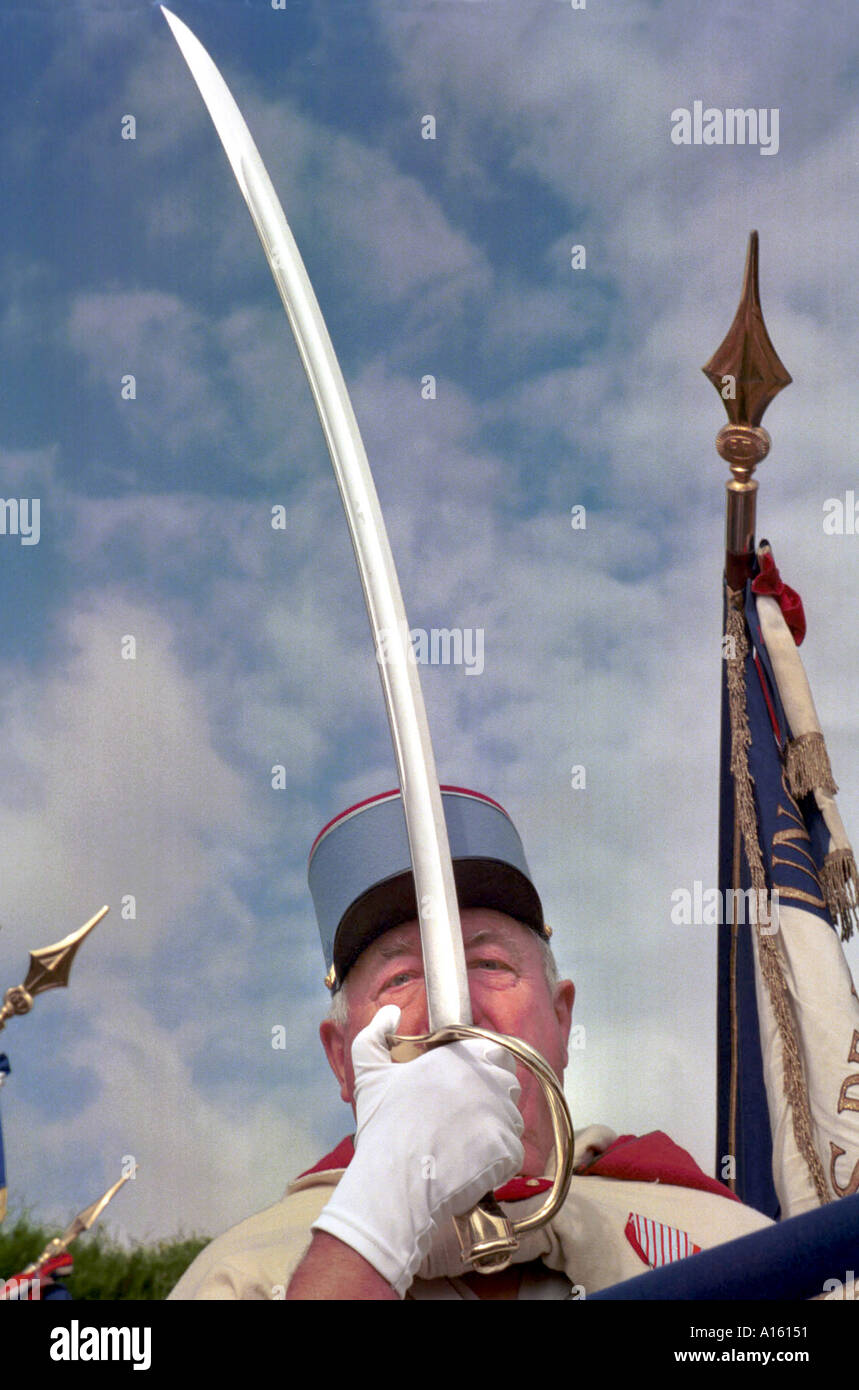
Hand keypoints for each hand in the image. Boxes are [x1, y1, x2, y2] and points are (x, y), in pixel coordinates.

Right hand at [312, 1004, 523, 1295]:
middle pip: (508, 1083)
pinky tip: (471, 1166)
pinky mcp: (508, 1151)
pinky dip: (497, 1161)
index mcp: (461, 1057)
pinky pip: (513, 1152)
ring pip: (512, 1118)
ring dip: (495, 1129)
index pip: (496, 1052)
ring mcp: (502, 1116)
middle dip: (492, 1097)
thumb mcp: (369, 1073)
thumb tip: (390, 1012)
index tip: (466, 1085)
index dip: (484, 1067)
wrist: (394, 1185)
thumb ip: (375, 1034)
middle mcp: (488, 1080)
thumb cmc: (382, 1127)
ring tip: (464, 1145)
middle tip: (464, 1118)